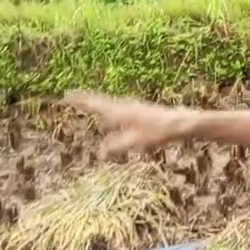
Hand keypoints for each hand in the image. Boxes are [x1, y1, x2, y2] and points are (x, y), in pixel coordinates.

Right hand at [63, 90, 194, 157]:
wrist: (183, 122)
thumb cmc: (159, 131)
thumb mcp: (135, 142)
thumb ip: (117, 147)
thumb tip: (100, 154)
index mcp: (120, 111)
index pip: (95, 104)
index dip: (80, 100)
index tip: (66, 94)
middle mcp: (125, 106)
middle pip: (101, 102)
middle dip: (86, 100)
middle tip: (72, 96)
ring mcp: (134, 108)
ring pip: (111, 105)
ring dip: (98, 104)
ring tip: (88, 104)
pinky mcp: (143, 113)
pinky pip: (120, 111)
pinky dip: (111, 112)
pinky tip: (115, 118)